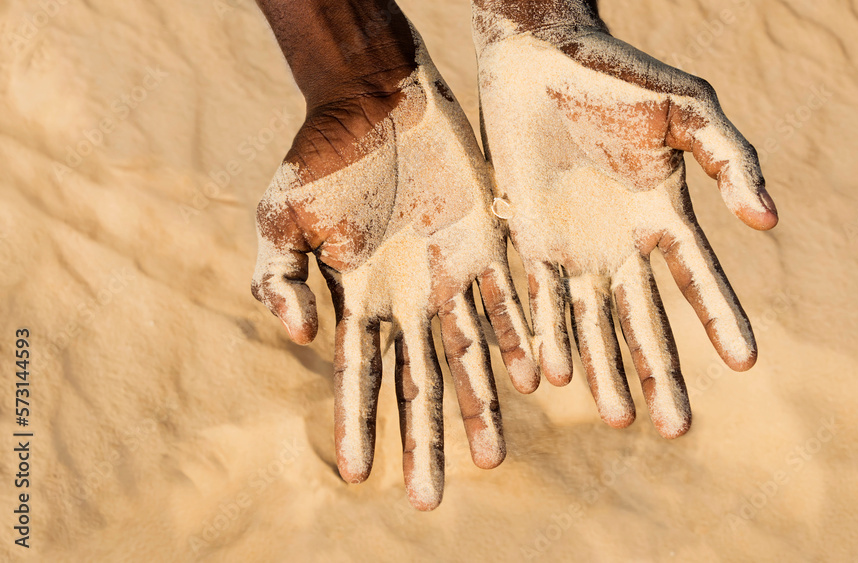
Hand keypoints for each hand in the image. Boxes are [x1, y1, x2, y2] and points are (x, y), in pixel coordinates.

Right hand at [252, 1, 535, 509]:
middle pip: (418, 383)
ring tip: (490, 458)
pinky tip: (533, 380)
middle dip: (423, 440)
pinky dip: (519, 339)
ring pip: (470, 355)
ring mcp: (452, 278)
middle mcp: (409, 302)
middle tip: (428, 500)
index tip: (359, 477)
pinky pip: (509, 302)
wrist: (376, 96)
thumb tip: (307, 338)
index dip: (358, 425)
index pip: (359, 376)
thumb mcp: (279, 214)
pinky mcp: (489, 247)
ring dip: (480, 406)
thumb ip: (279, 277)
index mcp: (359, 300)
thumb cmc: (320, 155)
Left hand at [473, 0, 777, 437]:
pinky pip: (537, 297)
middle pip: (645, 320)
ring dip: (603, 370)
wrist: (537, 55)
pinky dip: (545, 334)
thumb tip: (767, 224)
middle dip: (660, 373)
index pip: (700, 279)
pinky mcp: (527, 241)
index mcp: (665, 216)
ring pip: (590, 323)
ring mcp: (573, 248)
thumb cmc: (617, 74)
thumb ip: (731, 159)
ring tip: (618, 418)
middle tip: (675, 430)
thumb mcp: (687, 108)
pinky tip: (550, 375)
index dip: (723, 319)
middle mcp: (621, 245)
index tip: (747, 362)